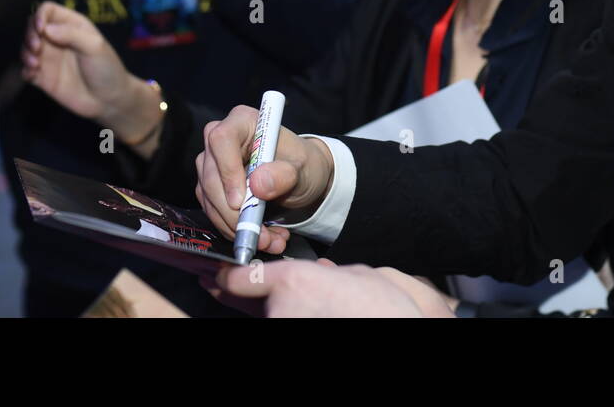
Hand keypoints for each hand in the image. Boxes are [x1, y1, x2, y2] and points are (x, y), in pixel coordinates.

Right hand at [21, 1, 158, 147]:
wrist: (109, 100)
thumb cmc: (107, 69)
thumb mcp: (95, 47)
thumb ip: (72, 35)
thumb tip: (45, 28)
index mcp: (72, 26)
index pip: (48, 10)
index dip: (40, 15)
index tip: (41, 29)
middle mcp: (58, 39)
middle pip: (32, 27)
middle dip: (29, 34)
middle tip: (37, 47)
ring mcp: (49, 58)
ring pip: (26, 47)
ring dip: (25, 52)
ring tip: (35, 63)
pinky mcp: (43, 77)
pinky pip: (25, 69)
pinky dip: (24, 69)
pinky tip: (33, 74)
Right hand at [195, 105, 335, 254]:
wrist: (300, 177)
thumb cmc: (301, 163)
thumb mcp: (302, 168)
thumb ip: (283, 174)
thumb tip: (258, 185)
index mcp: (242, 121)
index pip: (222, 140)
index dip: (227, 171)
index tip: (241, 201)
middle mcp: (220, 139)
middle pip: (211, 176)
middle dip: (234, 213)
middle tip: (261, 235)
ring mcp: (212, 164)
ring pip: (210, 200)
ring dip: (236, 227)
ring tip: (270, 240)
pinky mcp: (210, 187)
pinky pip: (214, 212)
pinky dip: (235, 229)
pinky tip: (261, 237)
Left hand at [204, 258, 455, 316]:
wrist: (401, 329)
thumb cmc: (385, 310)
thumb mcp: (358, 276)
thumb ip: (329, 272)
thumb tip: (322, 272)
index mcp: (293, 282)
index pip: (241, 278)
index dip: (224, 274)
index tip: (213, 271)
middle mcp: (279, 311)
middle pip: (243, 303)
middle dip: (226, 292)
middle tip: (213, 284)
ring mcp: (282, 329)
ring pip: (267, 320)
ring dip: (273, 312)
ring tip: (306, 305)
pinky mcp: (288, 340)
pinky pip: (282, 327)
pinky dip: (287, 320)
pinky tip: (306, 312)